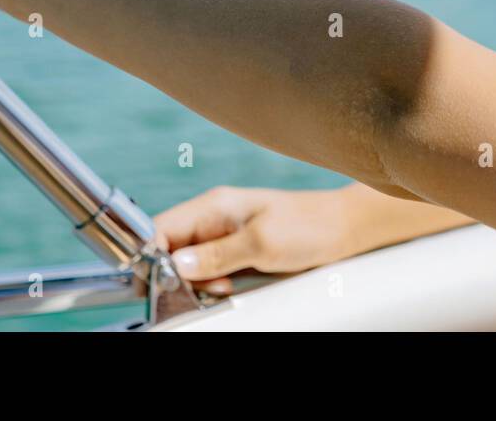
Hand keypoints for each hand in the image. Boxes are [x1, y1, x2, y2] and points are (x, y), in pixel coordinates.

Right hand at [153, 185, 361, 293]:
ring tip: (223, 287)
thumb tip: (175, 264)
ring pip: (187, 266)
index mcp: (213, 206)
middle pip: (169, 250)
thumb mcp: (262, 243)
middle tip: (203, 288)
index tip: (158, 282)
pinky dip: (212, 285)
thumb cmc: (309, 226)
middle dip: (176, 275)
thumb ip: (217, 255)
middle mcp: (213, 219)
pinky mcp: (236, 253)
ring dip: (197, 283)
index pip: (160, 228)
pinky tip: (228, 289)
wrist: (345, 229)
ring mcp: (224, 236)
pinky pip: (208, 272)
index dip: (150, 256)